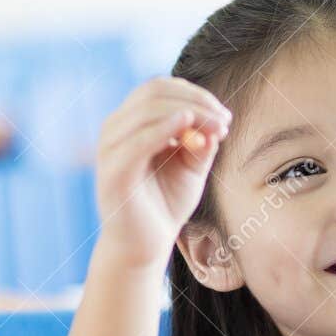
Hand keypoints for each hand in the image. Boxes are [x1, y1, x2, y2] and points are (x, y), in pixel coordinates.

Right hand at [95, 77, 231, 268]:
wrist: (145, 246)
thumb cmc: (166, 204)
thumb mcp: (192, 167)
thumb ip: (202, 143)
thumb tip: (215, 123)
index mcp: (131, 124)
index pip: (159, 89)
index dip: (195, 95)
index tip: (225, 117)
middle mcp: (115, 130)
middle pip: (153, 93)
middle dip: (196, 102)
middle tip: (225, 122)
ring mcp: (110, 149)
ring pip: (146, 110)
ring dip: (188, 113)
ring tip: (216, 129)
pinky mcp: (113, 172)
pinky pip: (137, 140)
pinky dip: (164, 128)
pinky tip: (187, 125)